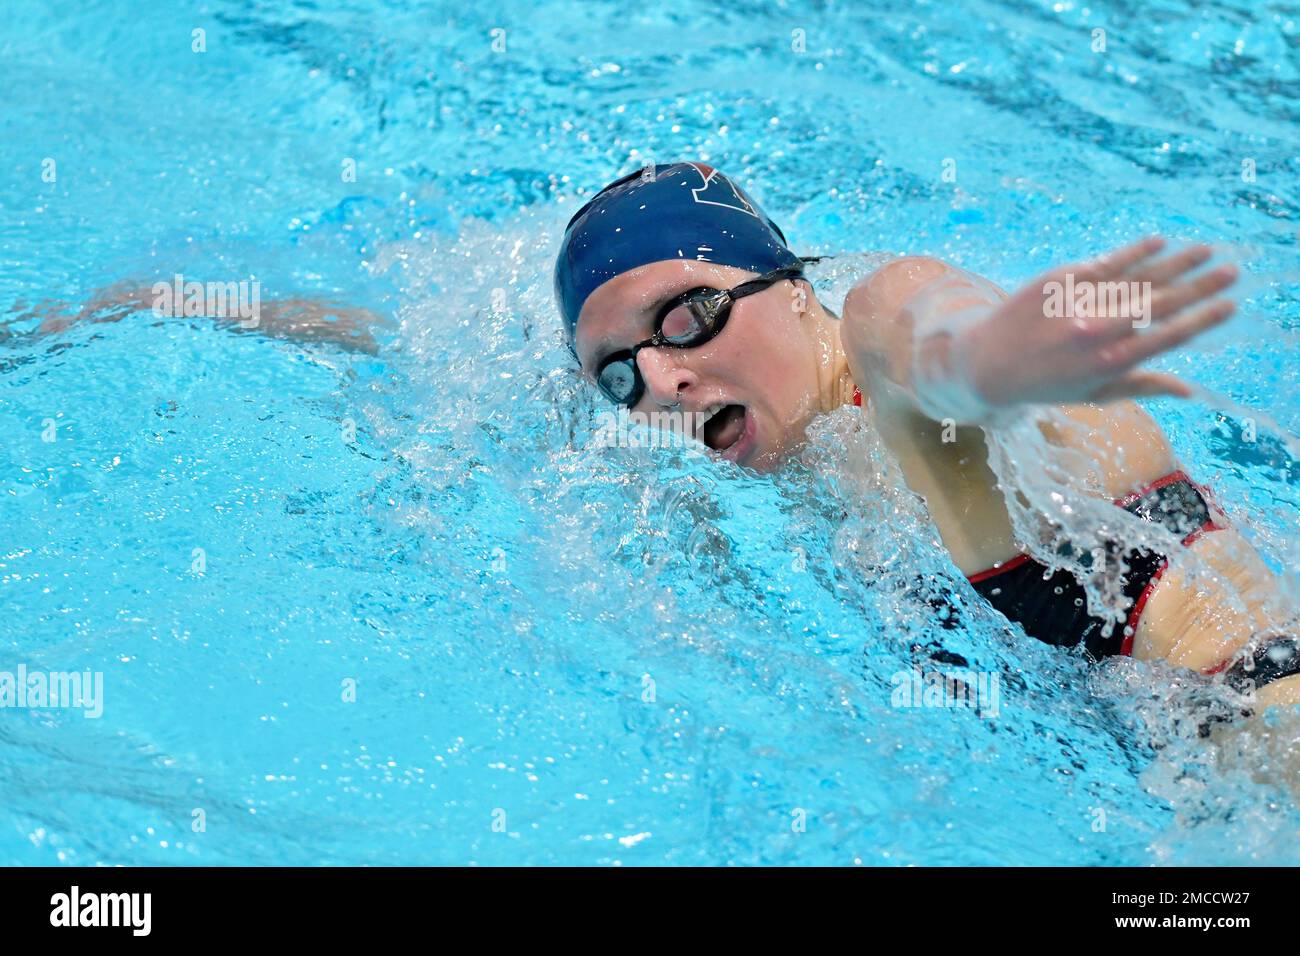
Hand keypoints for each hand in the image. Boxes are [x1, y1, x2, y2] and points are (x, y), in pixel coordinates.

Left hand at [961, 237, 1236, 408]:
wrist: (988, 362)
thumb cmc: (1046, 383)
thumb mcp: (1092, 395)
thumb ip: (1141, 386)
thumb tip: (1190, 390)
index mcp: (1108, 363)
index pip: (1166, 337)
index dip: (1201, 320)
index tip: (1229, 305)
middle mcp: (1095, 331)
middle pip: (1159, 302)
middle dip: (1200, 285)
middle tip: (1232, 271)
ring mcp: (1077, 302)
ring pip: (1137, 277)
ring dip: (1176, 262)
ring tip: (1206, 250)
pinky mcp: (1059, 280)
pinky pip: (1105, 261)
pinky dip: (1133, 251)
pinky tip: (1159, 242)